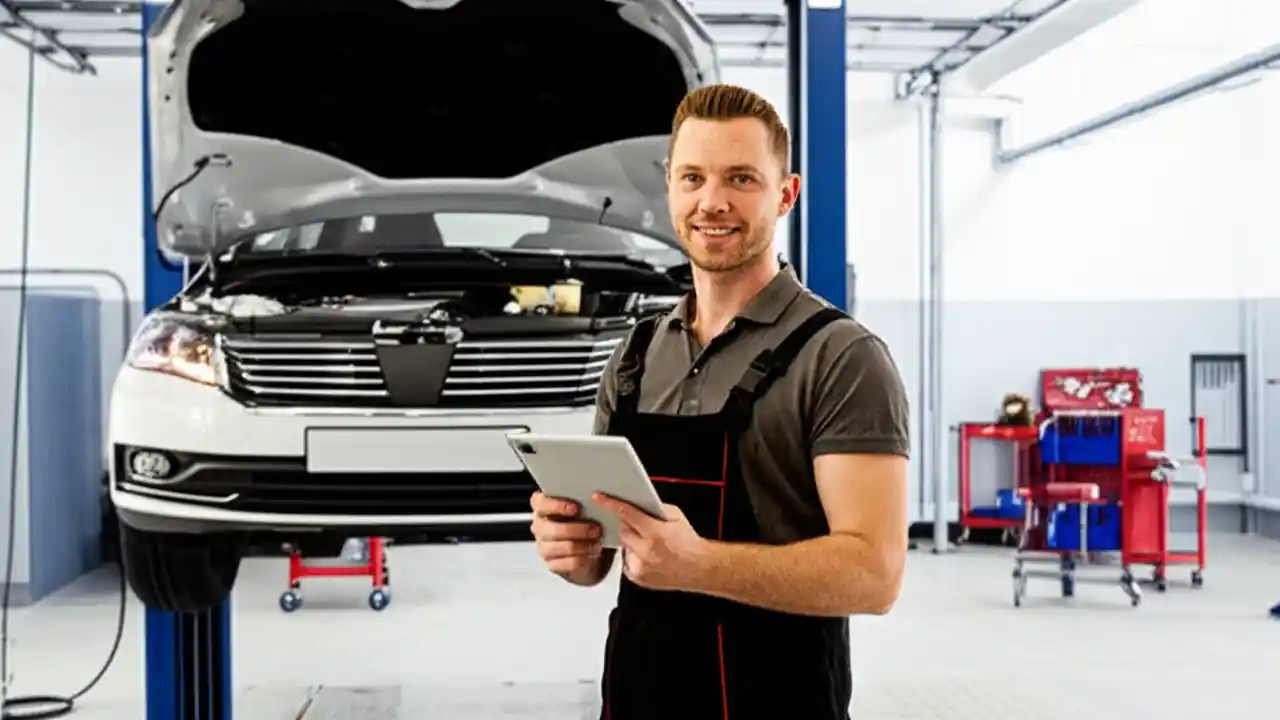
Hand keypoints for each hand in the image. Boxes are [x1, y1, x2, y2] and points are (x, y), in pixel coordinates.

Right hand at [530, 491, 603, 576]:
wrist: (585, 545)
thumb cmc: (583, 519)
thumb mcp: (584, 506)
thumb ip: (585, 499)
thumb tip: (597, 496)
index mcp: (542, 506)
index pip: (540, 503)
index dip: (556, 505)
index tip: (576, 508)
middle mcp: (539, 526)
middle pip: (552, 529)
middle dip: (577, 530)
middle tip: (595, 529)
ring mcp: (543, 546)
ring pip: (562, 547)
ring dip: (583, 546)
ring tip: (597, 543)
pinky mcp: (552, 563)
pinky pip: (567, 563)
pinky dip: (583, 559)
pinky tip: (592, 554)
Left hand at [592, 493, 708, 591]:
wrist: (699, 568)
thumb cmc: (689, 543)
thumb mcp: (676, 516)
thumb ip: (655, 508)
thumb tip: (638, 503)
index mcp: (656, 533)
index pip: (626, 514)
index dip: (610, 504)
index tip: (598, 497)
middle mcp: (646, 551)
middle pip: (623, 531)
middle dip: (629, 525)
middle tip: (640, 525)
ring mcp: (641, 567)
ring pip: (624, 547)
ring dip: (632, 542)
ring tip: (650, 544)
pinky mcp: (638, 578)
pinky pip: (626, 561)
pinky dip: (633, 556)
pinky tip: (648, 556)